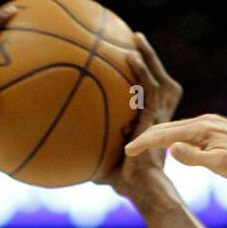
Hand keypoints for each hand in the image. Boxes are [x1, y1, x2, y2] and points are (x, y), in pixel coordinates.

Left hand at [104, 32, 182, 197]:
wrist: (143, 189)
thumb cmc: (125, 182)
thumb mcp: (104, 161)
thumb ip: (91, 150)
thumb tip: (65, 152)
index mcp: (153, 125)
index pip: (156, 98)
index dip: (149, 79)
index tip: (134, 63)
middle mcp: (159, 118)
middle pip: (161, 81)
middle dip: (152, 60)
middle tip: (135, 41)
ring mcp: (159, 117)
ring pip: (158, 78)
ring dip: (149, 57)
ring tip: (135, 38)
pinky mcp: (155, 120)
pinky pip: (149, 89)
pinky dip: (141, 72)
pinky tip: (129, 57)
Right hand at [125, 113, 226, 184]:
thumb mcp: (221, 165)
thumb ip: (195, 157)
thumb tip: (170, 149)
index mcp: (201, 129)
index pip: (164, 136)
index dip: (144, 144)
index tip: (127, 152)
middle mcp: (204, 122)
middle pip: (168, 128)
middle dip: (146, 137)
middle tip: (127, 148)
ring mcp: (211, 124)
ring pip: (178, 129)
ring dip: (159, 135)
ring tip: (143, 143)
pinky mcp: (217, 130)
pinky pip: (188, 132)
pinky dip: (174, 137)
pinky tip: (172, 143)